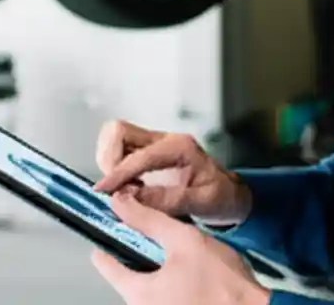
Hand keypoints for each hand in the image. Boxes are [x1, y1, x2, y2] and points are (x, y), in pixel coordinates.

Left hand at [92, 192, 270, 304]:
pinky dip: (168, 280)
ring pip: (145, 284)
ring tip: (177, 250)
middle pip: (126, 272)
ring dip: (155, 265)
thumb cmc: (220, 281)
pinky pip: (162, 295)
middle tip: (159, 233)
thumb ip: (148, 219)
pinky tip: (187, 270)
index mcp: (136, 293)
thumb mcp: (184, 240)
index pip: (103, 262)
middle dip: (138, 250)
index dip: (109, 235)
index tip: (119, 220)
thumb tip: (118, 201)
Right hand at [94, 120, 250, 224]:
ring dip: (109, 162)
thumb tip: (131, 197)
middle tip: (114, 187)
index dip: (119, 174)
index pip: (139, 155)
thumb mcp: (202, 202)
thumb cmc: (220, 196)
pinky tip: (126, 186)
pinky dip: (114, 166)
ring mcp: (154, 144)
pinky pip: (119, 150)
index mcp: (179, 147)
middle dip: (109, 158)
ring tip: (122, 188)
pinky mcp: (147, 153)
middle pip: (119, 131)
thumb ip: (167, 200)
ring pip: (115, 137)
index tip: (104, 190)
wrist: (228, 194)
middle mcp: (164, 140)